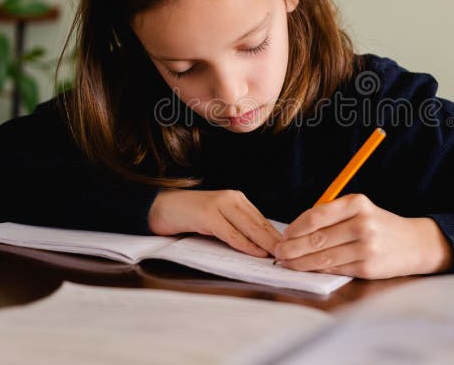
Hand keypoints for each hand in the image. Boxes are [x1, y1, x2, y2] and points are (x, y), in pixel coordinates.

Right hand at [148, 189, 281, 257]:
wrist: (161, 207)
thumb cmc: (190, 216)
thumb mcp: (218, 220)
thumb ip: (236, 227)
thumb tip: (259, 245)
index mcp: (236, 199)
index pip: (261, 219)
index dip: (276, 234)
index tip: (290, 247)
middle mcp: (231, 198)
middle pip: (259, 222)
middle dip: (276, 239)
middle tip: (292, 254)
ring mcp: (219, 205)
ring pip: (248, 226)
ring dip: (265, 242)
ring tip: (279, 255)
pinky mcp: (207, 215)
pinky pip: (230, 232)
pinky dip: (244, 243)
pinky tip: (255, 252)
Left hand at [274, 194, 453, 278]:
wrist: (414, 243)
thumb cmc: (379, 225)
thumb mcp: (360, 209)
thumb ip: (332, 215)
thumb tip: (295, 230)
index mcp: (357, 203)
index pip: (317, 216)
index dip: (296, 227)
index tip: (285, 234)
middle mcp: (363, 224)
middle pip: (317, 238)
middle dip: (293, 247)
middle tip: (279, 252)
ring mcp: (366, 247)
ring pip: (323, 257)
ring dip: (301, 262)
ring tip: (288, 262)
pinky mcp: (368, 268)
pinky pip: (335, 269)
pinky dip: (319, 269)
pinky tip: (308, 268)